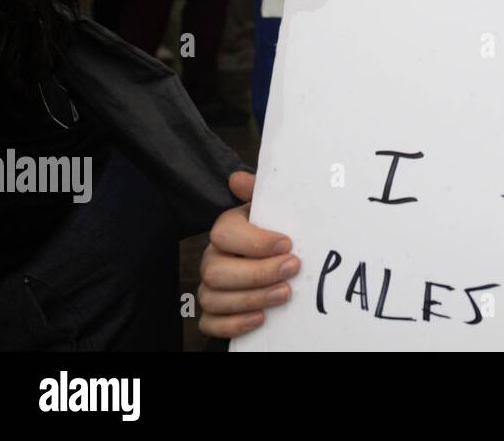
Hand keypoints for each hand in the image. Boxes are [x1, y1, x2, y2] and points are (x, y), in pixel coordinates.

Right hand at [197, 171, 298, 338]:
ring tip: (285, 294)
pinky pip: (210, 323)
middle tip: (292, 269)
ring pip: (214, 298)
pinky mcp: (214, 313)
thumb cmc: (277, 231)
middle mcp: (213, 258)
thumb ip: (261, 192)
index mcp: (227, 230)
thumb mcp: (275, 209)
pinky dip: (234, 324)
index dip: (254, 241)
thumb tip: (238, 179)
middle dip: (257, 273)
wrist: (278, 262)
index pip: (224, 233)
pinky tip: (260, 318)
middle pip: (217, 271)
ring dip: (252, 298)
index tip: (287, 243)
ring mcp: (210, 287)